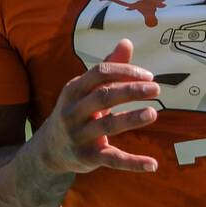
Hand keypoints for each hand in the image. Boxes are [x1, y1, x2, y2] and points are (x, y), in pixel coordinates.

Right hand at [30, 38, 160, 173]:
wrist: (49, 149)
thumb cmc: (76, 111)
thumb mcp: (86, 90)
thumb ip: (108, 68)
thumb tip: (127, 42)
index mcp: (74, 89)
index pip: (99, 73)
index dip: (124, 71)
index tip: (148, 75)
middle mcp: (73, 111)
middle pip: (103, 96)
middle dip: (130, 91)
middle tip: (156, 88)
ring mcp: (79, 135)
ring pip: (107, 126)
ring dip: (130, 118)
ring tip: (153, 113)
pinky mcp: (87, 158)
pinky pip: (112, 159)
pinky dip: (133, 163)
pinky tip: (153, 164)